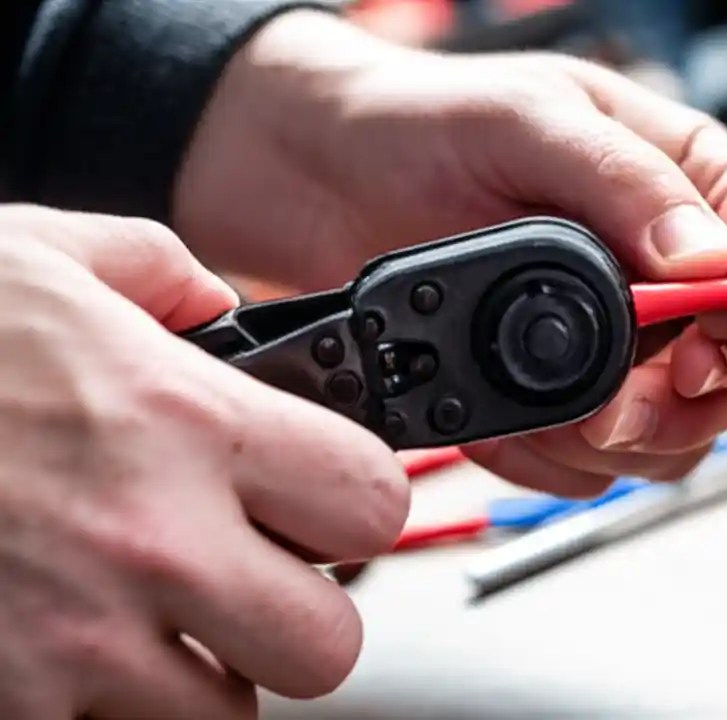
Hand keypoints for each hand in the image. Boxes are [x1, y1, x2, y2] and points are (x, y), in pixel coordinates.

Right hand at [0, 206, 408, 716]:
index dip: (358, 503)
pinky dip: (97, 712)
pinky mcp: (4, 703)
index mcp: (185, 422)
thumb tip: (216, 301)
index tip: (326, 501)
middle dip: (297, 619)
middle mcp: (147, 540)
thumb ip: (159, 272)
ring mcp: (71, 640)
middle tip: (246, 584)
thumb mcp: (40, 257)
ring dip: (200, 681)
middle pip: (330, 645)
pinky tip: (59, 651)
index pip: (374, 499)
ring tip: (143, 622)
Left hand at [174, 11, 726, 493]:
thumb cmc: (422, 119)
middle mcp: (663, 270)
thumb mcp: (529, 119)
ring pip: (667, 435)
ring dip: (611, 445)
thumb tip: (709, 258)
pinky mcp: (555, 392)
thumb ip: (624, 182)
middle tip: (616, 412)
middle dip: (675, 409)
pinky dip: (546, 460)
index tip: (699, 362)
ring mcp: (613, 340)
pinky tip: (503, 424)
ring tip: (547, 414)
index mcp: (687, 183)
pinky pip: (587, 461)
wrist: (317, 176)